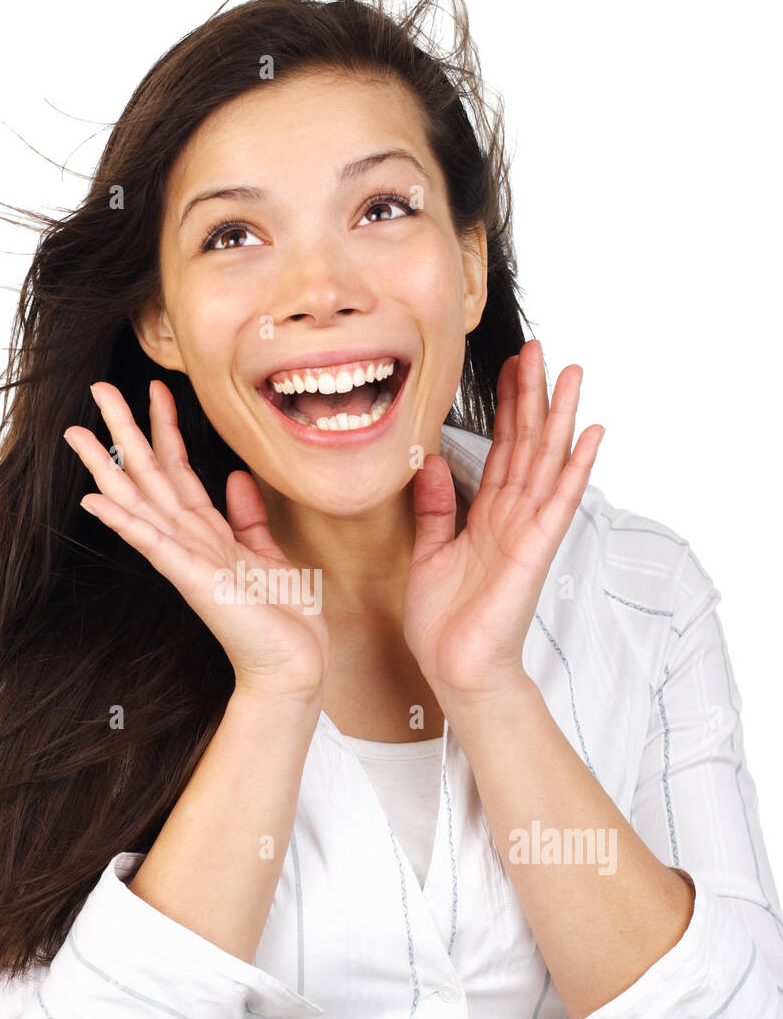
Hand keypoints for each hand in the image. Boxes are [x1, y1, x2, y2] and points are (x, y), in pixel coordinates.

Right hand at [64, 380, 328, 703]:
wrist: (294, 665)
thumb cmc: (284, 620)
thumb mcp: (271, 555)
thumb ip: (249, 518)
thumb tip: (236, 478)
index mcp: (209, 535)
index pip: (180, 470)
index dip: (166, 427)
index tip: (155, 388)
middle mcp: (190, 543)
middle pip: (150, 476)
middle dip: (125, 431)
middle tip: (98, 387)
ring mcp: (186, 561)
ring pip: (140, 503)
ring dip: (107, 468)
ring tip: (75, 434)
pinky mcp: (193, 580)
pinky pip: (153, 545)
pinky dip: (124, 522)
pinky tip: (95, 500)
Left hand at [403, 339, 603, 703]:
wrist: (455, 669)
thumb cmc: (444, 622)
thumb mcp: (427, 554)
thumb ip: (433, 509)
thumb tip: (431, 464)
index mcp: (486, 518)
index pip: (501, 451)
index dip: (506, 409)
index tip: (509, 367)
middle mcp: (512, 519)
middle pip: (527, 445)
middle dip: (533, 397)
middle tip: (540, 348)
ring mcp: (528, 532)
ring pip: (547, 462)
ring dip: (561, 417)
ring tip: (574, 373)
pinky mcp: (535, 550)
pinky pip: (558, 502)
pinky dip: (576, 468)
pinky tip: (592, 434)